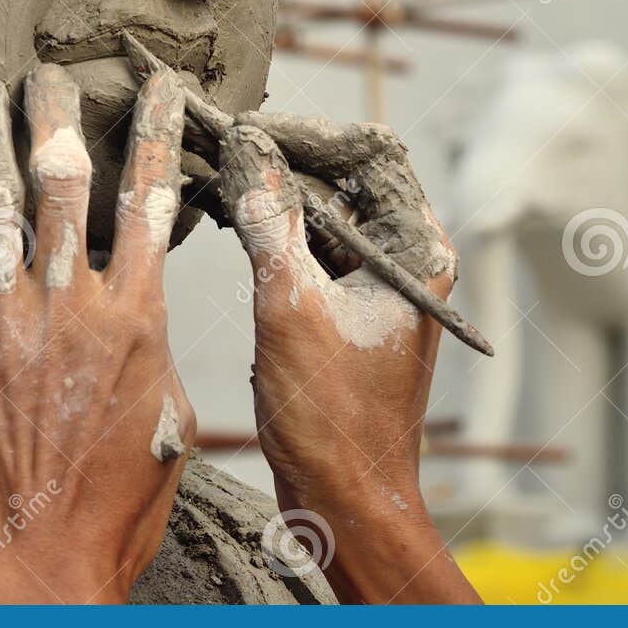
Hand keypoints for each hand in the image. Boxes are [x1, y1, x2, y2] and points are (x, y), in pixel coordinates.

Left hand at [0, 66, 195, 603]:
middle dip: (58, 113)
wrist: (38, 571)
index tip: (157, 83)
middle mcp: (67, 307)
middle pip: (65, 182)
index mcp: (134, 319)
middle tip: (47, 70)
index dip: (155, 132)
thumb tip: (145, 307)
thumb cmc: (112, 510)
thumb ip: (153, 353)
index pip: (150, 202)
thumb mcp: (166, 424)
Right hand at [218, 118, 478, 603]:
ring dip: (267, 189)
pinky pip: (303, 245)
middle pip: (340, 175)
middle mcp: (402, 258)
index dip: (307, 131)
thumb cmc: (336, 419)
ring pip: (317, 209)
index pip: (370, 152)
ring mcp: (371, 282)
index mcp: (416, 251)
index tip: (247, 126)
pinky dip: (266, 228)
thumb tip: (244, 146)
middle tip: (216, 139)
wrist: (345, 500)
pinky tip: (224, 213)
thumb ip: (269, 220)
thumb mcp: (292, 307)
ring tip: (211, 167)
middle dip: (279, 154)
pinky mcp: (339, 306)